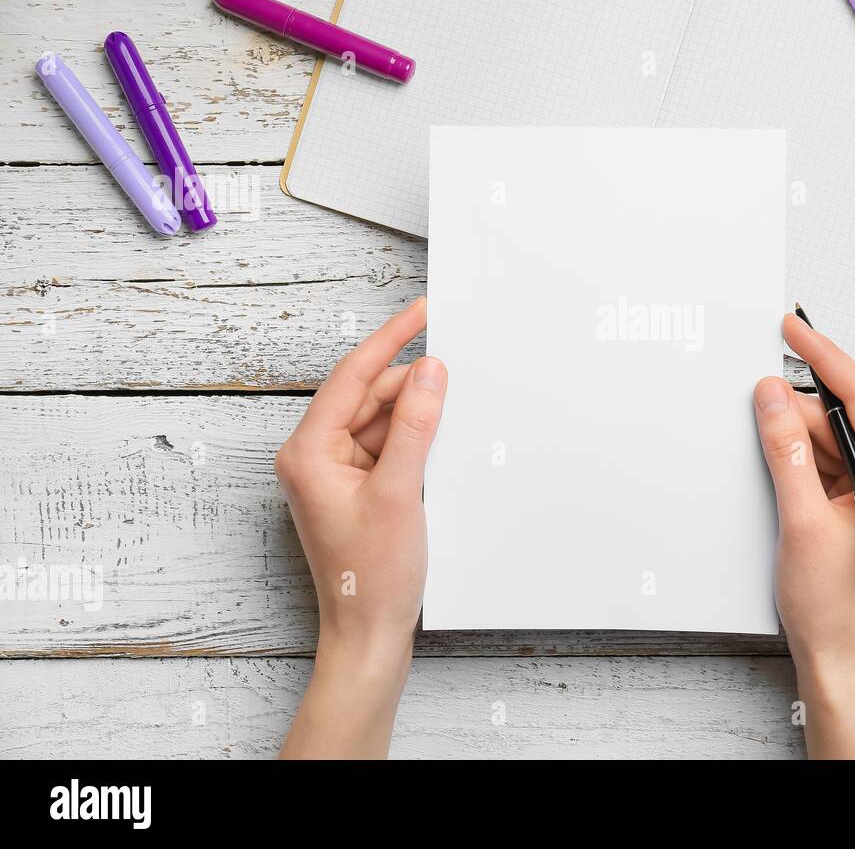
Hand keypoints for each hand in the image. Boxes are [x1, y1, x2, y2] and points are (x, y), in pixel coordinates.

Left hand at [276, 298, 446, 757]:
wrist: (368, 633)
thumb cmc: (371, 576)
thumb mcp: (399, 492)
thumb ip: (415, 427)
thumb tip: (430, 373)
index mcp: (308, 452)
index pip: (352, 377)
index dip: (391, 340)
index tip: (421, 313)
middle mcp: (314, 458)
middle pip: (367, 396)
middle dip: (410, 382)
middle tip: (455, 364)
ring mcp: (334, 475)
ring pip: (379, 420)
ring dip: (414, 413)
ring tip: (453, 408)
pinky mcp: (356, 490)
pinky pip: (385, 446)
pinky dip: (412, 438)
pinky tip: (440, 438)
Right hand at [753, 313, 854, 757]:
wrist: (840, 658)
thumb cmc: (835, 605)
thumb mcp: (802, 520)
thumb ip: (786, 451)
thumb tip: (773, 396)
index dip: (824, 358)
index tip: (794, 330)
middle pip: (842, 416)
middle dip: (799, 408)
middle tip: (757, 403)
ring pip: (830, 439)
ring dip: (795, 437)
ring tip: (767, 459)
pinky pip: (825, 463)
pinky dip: (797, 459)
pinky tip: (777, 470)